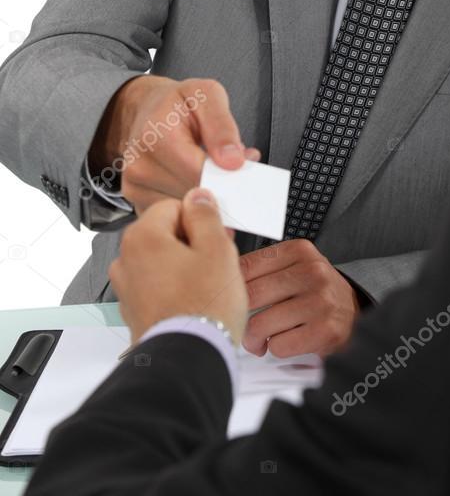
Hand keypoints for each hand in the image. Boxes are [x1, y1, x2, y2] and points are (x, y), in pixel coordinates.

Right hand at [89, 74, 259, 214]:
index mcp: (157, 138)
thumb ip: (223, 126)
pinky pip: (174, 216)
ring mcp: (135, 188)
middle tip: (228, 170)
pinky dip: (189, 207)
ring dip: (204, 198)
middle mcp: (140, 167)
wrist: (145, 109)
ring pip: (186, 210)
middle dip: (219, 187)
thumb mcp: (206, 95)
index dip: (227, 176)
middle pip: (194, 195)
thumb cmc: (177, 103)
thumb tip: (234, 161)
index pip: (201, 174)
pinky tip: (194, 185)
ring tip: (209, 175)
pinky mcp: (136, 201)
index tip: (240, 171)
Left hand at [109, 186, 247, 345]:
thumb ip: (205, 215)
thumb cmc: (202, 308)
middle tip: (216, 262)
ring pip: (162, 260)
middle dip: (192, 242)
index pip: (174, 206)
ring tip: (207, 285)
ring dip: (183, 266)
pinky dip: (174, 288)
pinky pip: (157, 286)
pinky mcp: (134, 310)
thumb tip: (197, 197)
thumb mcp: (217, 248)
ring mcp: (128, 287)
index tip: (215, 236)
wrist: (188, 359)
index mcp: (142, 236)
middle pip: (166, 233)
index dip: (200, 220)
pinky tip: (194, 302)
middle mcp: (127, 259)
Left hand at [239, 239, 361, 357]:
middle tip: (240, 324)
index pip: (246, 266)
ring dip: (254, 339)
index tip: (227, 300)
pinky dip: (275, 349)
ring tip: (260, 340)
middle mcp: (312, 272)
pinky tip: (283, 343)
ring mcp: (320, 301)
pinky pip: (278, 345)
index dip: (229, 289)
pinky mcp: (325, 330)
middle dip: (239, 317)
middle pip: (251, 295)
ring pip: (261, 324)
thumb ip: (261, 265)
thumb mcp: (293, 266)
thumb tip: (221, 263)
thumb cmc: (315, 291)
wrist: (353, 313)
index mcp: (299, 251)